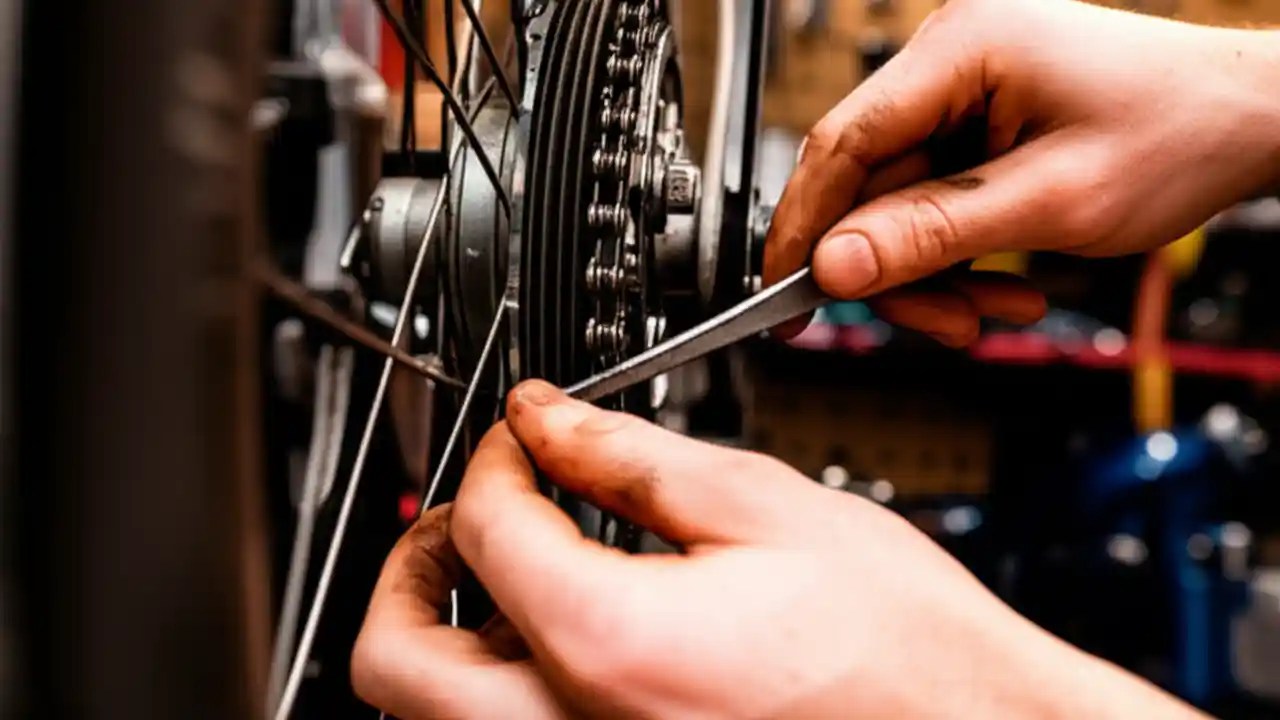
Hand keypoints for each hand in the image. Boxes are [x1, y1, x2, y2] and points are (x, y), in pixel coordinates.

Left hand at [353, 380, 1203, 718]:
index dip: (494, 457)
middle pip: (393, 662)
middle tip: (463, 522)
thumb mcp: (765, 508)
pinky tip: (569, 642)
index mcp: (605, 643)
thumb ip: (630, 457)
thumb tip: (547, 421)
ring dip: (446, 638)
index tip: (522, 438)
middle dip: (412, 572)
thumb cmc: (907, 656)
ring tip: (510, 581)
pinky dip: (502, 692)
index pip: (482, 529)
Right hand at [765, 0, 1279, 343]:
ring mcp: (963, 92)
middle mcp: (950, 60)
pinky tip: (1005, 285)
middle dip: (899, 268)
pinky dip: (961, 256)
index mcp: (960, 48)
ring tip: (993, 309)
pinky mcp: (979, 124)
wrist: (1250, 123)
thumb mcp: (1049, 202)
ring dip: (937, 273)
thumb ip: (932, 234)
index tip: (786, 295)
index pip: (843, 144)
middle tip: (937, 325)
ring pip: (901, 206)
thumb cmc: (1179, 133)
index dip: (806, 227)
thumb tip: (835, 266)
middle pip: (870, 185)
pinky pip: (936, 203)